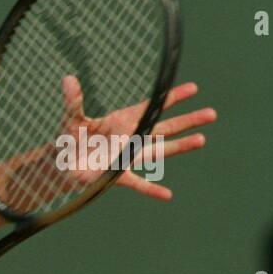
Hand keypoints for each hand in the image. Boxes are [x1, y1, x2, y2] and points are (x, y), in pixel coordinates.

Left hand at [60, 76, 216, 199]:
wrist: (60, 164)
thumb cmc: (68, 139)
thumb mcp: (72, 118)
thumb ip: (73, 101)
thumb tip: (67, 79)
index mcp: (122, 121)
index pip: (150, 107)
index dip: (170, 98)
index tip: (193, 88)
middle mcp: (130, 138)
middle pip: (163, 127)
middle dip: (186, 120)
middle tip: (212, 113)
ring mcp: (126, 157)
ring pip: (159, 151)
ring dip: (179, 146)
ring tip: (202, 139)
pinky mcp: (116, 175)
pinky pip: (137, 183)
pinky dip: (151, 189)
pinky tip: (167, 195)